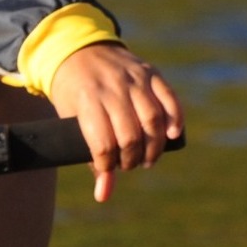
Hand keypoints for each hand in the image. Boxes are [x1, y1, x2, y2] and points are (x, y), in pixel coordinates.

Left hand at [46, 42, 183, 202]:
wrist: (80, 50)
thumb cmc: (74, 93)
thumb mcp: (71, 121)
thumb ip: (90, 157)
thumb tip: (103, 196)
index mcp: (87, 100)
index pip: (103, 142)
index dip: (108, 164)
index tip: (110, 168)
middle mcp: (113, 88)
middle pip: (130, 134)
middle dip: (132, 158)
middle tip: (131, 165)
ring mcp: (134, 78)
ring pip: (152, 119)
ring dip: (154, 146)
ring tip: (149, 158)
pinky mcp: (151, 73)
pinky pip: (169, 98)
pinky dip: (175, 118)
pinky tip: (172, 135)